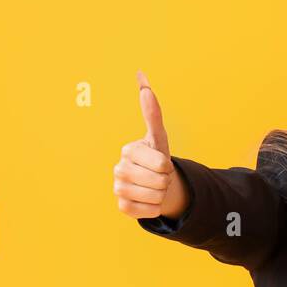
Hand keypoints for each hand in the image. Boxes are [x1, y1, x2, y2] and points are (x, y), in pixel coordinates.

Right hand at [113, 71, 188, 219]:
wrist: (154, 183)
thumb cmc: (156, 158)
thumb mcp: (158, 137)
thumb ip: (152, 111)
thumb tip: (141, 74)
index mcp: (128, 150)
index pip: (162, 165)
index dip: (169, 167)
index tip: (162, 164)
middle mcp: (118, 168)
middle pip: (158, 182)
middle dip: (166, 182)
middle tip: (160, 177)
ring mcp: (118, 188)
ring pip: (153, 198)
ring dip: (162, 196)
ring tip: (156, 188)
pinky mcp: (121, 206)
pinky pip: (146, 212)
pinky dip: (154, 209)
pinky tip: (150, 200)